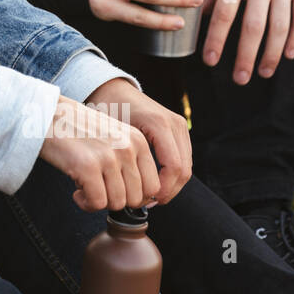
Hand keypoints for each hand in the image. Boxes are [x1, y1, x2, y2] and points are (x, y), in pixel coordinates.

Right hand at [37, 93, 160, 211]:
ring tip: (86, 189)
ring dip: (100, 203)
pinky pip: (98, 203)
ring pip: (117, 203)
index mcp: (138, 140)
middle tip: (98, 190)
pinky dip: (87, 204)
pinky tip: (77, 192)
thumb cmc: (75, 128)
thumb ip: (129, 159)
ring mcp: (108, 157)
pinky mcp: (88, 166)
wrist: (45, 114)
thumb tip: (142, 198)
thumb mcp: (113, 136)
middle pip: (136, 199)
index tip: (116, 192)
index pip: (153, 186)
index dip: (134, 197)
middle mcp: (128, 147)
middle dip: (116, 200)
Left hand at [83, 78, 191, 203]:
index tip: (148, 201)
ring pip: (186, 167)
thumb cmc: (107, 109)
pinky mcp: (179, 130)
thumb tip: (129, 188)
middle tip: (149, 203)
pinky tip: (155, 184)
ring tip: (151, 197)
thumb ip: (122, 156)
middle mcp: (174, 123)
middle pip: (184, 169)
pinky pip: (182, 159)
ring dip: (171, 185)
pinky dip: (172, 174)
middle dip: (169, 191)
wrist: (113, 90)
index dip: (164, 189)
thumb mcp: (112, 132)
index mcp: (159, 123)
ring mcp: (179, 126)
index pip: (174, 166)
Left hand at [199, 0, 293, 82]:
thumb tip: (202, 11)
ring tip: (263, 73)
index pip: (225, 11)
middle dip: (245, 55)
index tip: (209, 59)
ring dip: (272, 54)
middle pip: (255, 26)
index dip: (217, 38)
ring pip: (281, 26)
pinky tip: (288, 55)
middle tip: (238, 78)